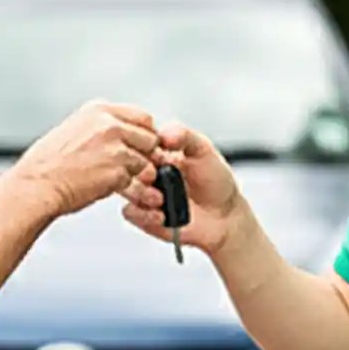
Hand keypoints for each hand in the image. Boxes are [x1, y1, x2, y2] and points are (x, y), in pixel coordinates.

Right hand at [13, 100, 158, 215]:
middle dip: (145, 155)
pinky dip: (128, 190)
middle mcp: (109, 125)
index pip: (142, 117)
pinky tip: (110, 189)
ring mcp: (116, 148)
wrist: (36, 185)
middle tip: (133, 167)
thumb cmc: (48, 164)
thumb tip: (125, 134)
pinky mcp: (118, 172)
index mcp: (98, 110)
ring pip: (146, 163)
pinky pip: (135, 182)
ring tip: (118, 181)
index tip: (143, 146)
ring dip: (137, 175)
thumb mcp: (74, 130)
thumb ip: (101, 128)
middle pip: (150, 138)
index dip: (145, 134)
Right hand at [121, 122, 244, 256]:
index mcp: (158, 153)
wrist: (224, 216)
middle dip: (137, 170)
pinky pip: (130, 212)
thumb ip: (184, 136)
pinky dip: (143, 213)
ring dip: (139, 193)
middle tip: (154, 175)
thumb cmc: (216, 181)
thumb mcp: (203, 150)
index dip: (139, 145)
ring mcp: (145, 193)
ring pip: (124, 189)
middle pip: (124, 164)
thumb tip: (164, 134)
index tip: (153, 151)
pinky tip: (161, 214)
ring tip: (160, 198)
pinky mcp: (144, 216)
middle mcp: (149, 172)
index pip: (135, 142)